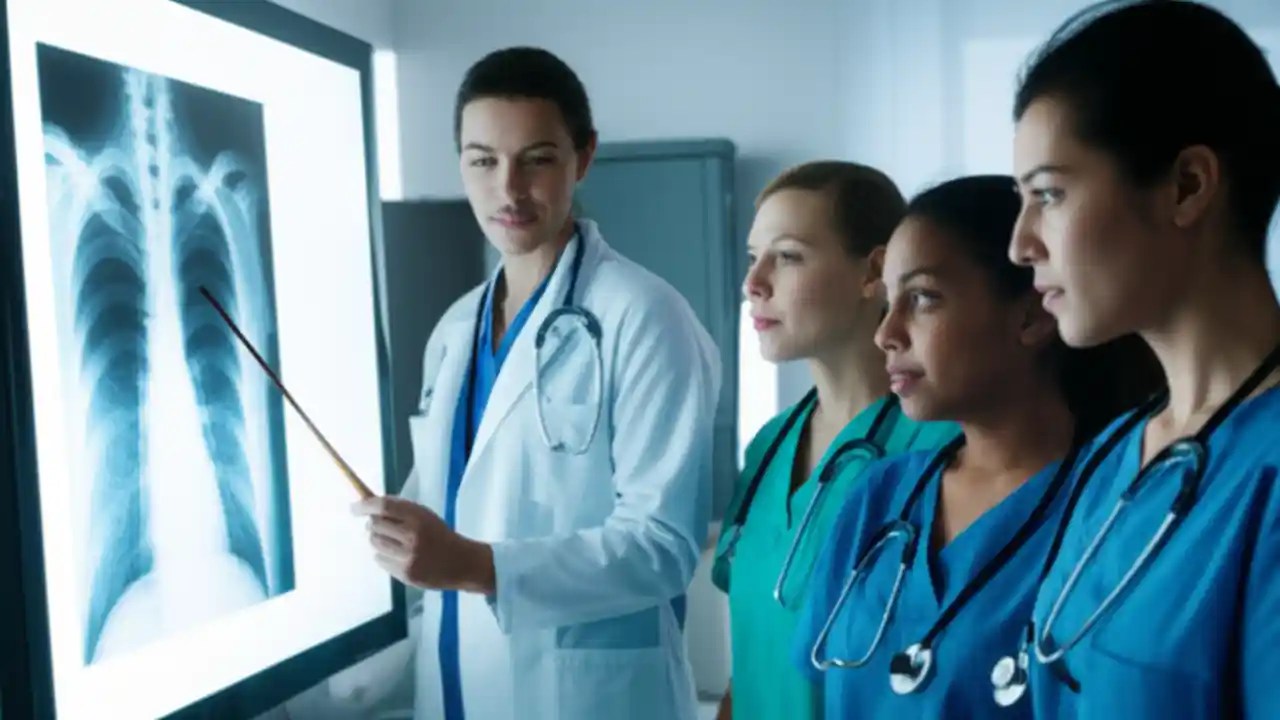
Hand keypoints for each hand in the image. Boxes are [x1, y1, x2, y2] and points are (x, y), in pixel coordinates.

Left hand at [350, 496, 494, 593]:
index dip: (364, 506)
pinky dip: (384, 555)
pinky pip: (380, 560)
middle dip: (374, 524)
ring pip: (374, 543)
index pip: (383, 507)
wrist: (462, 563)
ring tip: (394, 542)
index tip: (354, 507)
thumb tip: (368, 504)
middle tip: (382, 526)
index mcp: (419, 517)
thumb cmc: (440, 535)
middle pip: (374, 526)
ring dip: (378, 540)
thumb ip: (401, 510)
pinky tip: (400, 556)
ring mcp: (407, 557)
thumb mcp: (425, 516)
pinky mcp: (404, 574)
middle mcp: (412, 537)